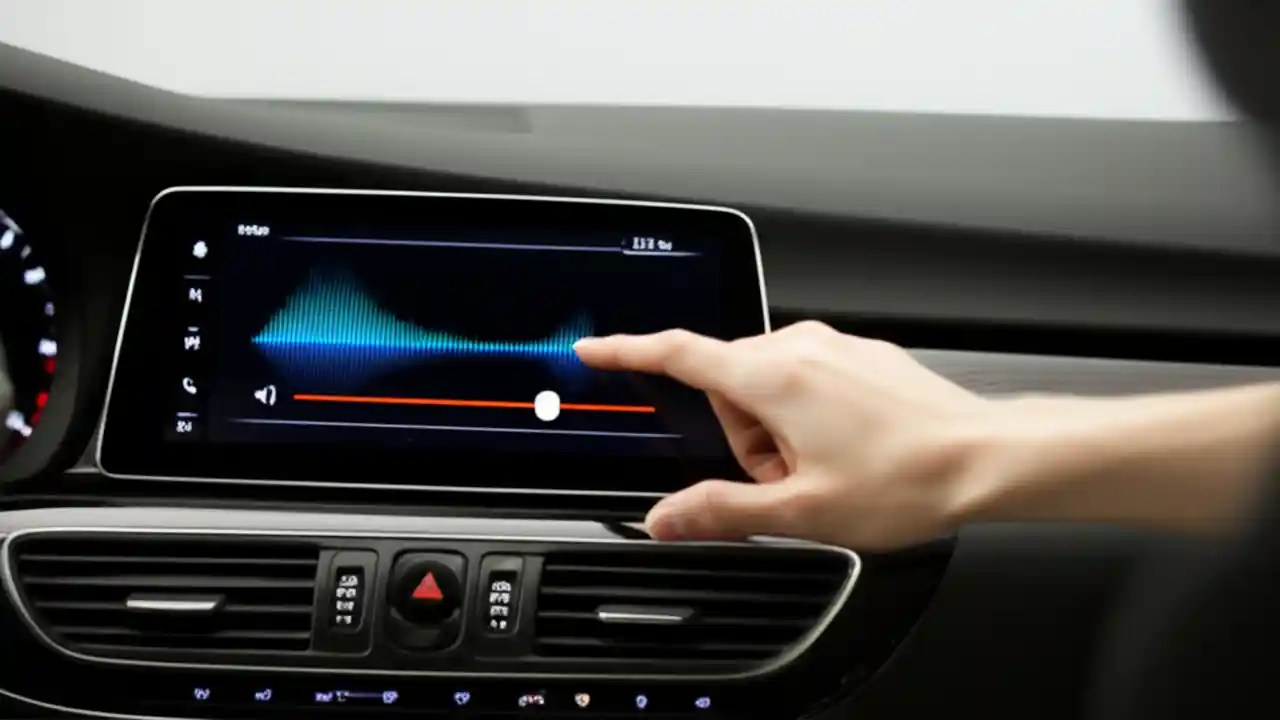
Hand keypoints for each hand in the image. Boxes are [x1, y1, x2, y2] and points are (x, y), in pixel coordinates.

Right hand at [574, 322, 990, 549]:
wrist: (986, 458)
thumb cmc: (907, 479)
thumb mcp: (800, 510)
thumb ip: (721, 510)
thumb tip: (667, 517)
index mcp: (773, 377)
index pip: (679, 354)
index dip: (629, 352)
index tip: (597, 348)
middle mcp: (801, 348)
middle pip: (730, 388)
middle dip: (744, 438)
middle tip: (788, 480)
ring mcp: (835, 348)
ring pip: (770, 388)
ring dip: (779, 432)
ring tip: (826, 469)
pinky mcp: (861, 355)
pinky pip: (808, 381)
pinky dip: (811, 417)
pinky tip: (850, 452)